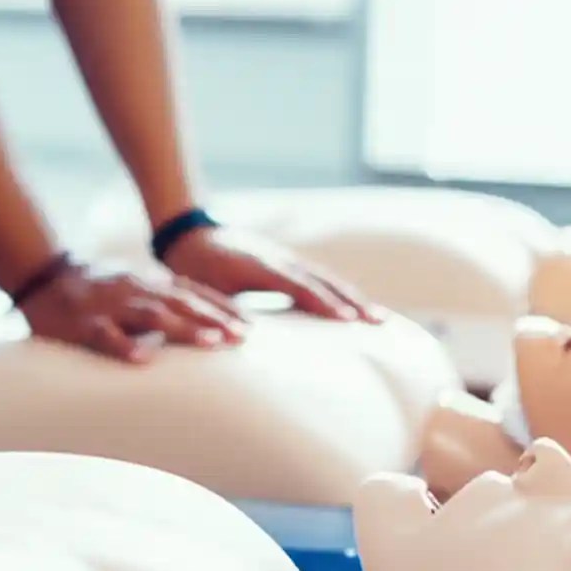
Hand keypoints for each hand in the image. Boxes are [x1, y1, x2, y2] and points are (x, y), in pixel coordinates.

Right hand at [19, 260, 247, 362]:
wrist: (45, 277)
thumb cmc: (95, 289)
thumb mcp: (133, 287)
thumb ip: (162, 300)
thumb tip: (200, 319)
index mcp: (149, 283)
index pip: (193, 293)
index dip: (222, 307)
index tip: (251, 325)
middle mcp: (136, 290)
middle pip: (181, 302)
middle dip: (214, 318)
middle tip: (242, 337)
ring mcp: (111, 305)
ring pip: (152, 315)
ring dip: (183, 328)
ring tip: (210, 342)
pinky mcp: (85, 323)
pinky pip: (106, 334)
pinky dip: (125, 346)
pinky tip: (143, 360)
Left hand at [161, 226, 382, 322]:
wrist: (191, 235)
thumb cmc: (192, 268)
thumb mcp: (201, 289)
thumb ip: (222, 309)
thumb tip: (241, 335)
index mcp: (257, 264)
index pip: (296, 285)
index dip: (321, 302)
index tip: (346, 319)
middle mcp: (277, 258)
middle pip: (320, 280)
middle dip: (350, 302)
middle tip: (378, 322)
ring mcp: (284, 258)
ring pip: (325, 278)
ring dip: (352, 298)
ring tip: (379, 318)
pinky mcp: (286, 263)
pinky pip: (319, 277)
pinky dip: (340, 292)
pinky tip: (356, 308)